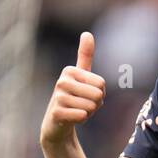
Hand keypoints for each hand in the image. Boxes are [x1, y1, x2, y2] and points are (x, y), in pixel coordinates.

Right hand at [41, 31, 105, 147]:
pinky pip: (82, 115)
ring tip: (76, 111)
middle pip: (98, 95)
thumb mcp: (80, 76)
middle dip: (95, 105)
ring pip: (91, 107)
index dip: (99, 94)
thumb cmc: (73, 98)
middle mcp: (62, 81)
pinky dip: (81, 120)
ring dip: (88, 113)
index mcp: (69, 71)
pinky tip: (72, 119)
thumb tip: (87, 33)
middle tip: (82, 105)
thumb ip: (85, 55)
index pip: (101, 84)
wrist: (57, 124)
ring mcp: (57, 97)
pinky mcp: (56, 113)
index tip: (86, 95)